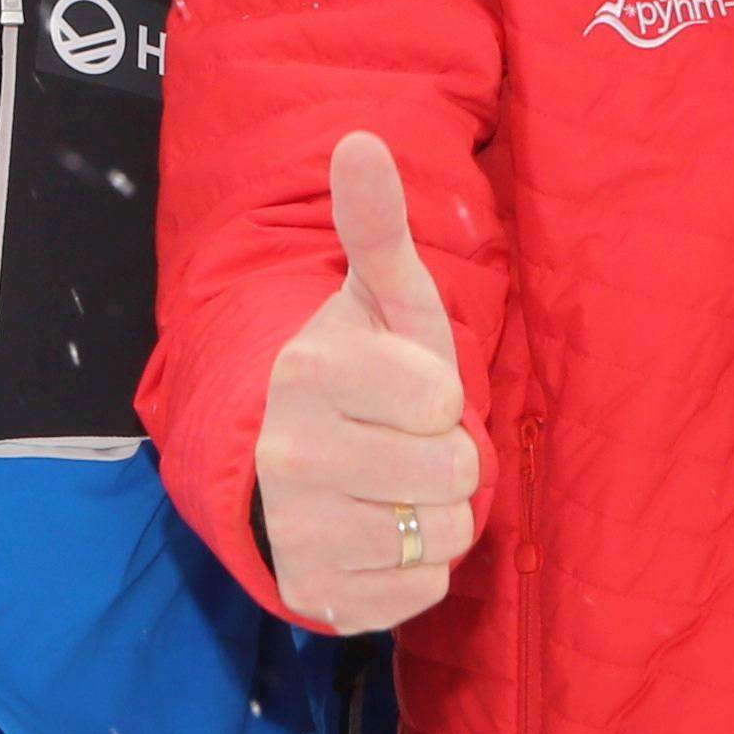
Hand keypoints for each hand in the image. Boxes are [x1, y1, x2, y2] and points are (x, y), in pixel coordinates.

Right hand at [255, 133, 479, 632]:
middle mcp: (290, 453)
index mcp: (309, 370)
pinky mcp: (315, 594)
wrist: (281, 467)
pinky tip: (377, 536)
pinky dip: (416, 568)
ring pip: (442, 536)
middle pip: (452, 475)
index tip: (406, 393)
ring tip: (392, 488)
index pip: (441, 400)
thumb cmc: (359, 375)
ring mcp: (296, 530)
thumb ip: (379, 226)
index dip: (440, 398)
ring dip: (435, 515)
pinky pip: (423, 590)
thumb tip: (361, 139)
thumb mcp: (379, 301)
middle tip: (404, 444)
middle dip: (447, 461)